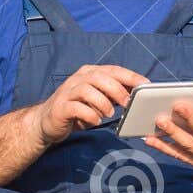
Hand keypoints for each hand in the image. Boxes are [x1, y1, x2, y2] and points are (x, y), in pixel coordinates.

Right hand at [35, 65, 149, 144]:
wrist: (47, 122)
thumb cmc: (77, 110)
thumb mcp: (98, 100)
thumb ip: (113, 96)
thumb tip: (135, 97)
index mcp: (89, 73)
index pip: (113, 70)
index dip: (130, 76)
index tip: (145, 84)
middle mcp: (78, 79)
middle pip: (100, 77)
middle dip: (117, 90)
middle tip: (127, 104)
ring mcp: (67, 92)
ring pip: (87, 90)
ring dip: (102, 102)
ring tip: (109, 114)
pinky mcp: (60, 107)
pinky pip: (77, 108)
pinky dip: (90, 114)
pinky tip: (96, 121)